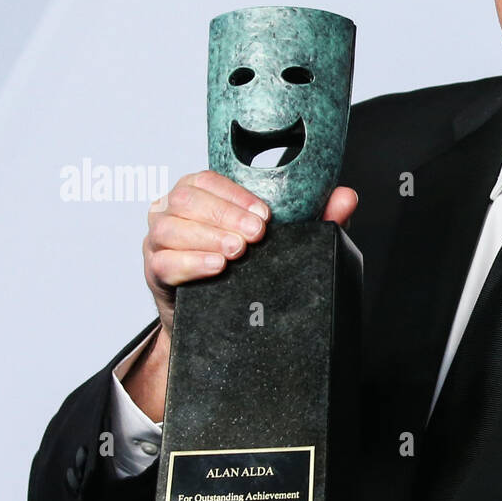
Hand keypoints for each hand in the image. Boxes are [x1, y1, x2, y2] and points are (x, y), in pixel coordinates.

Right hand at [144, 170, 357, 336]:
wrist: (222, 320)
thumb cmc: (249, 269)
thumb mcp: (286, 241)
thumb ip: (317, 217)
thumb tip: (346, 197)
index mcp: (201, 194)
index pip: (208, 180)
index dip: (235, 195)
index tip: (264, 215)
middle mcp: (173, 211)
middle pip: (187, 199)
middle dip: (224, 216)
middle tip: (255, 237)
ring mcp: (159, 240)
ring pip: (171, 227)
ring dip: (207, 237)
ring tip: (236, 252)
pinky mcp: (155, 271)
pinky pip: (163, 261)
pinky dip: (190, 263)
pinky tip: (215, 267)